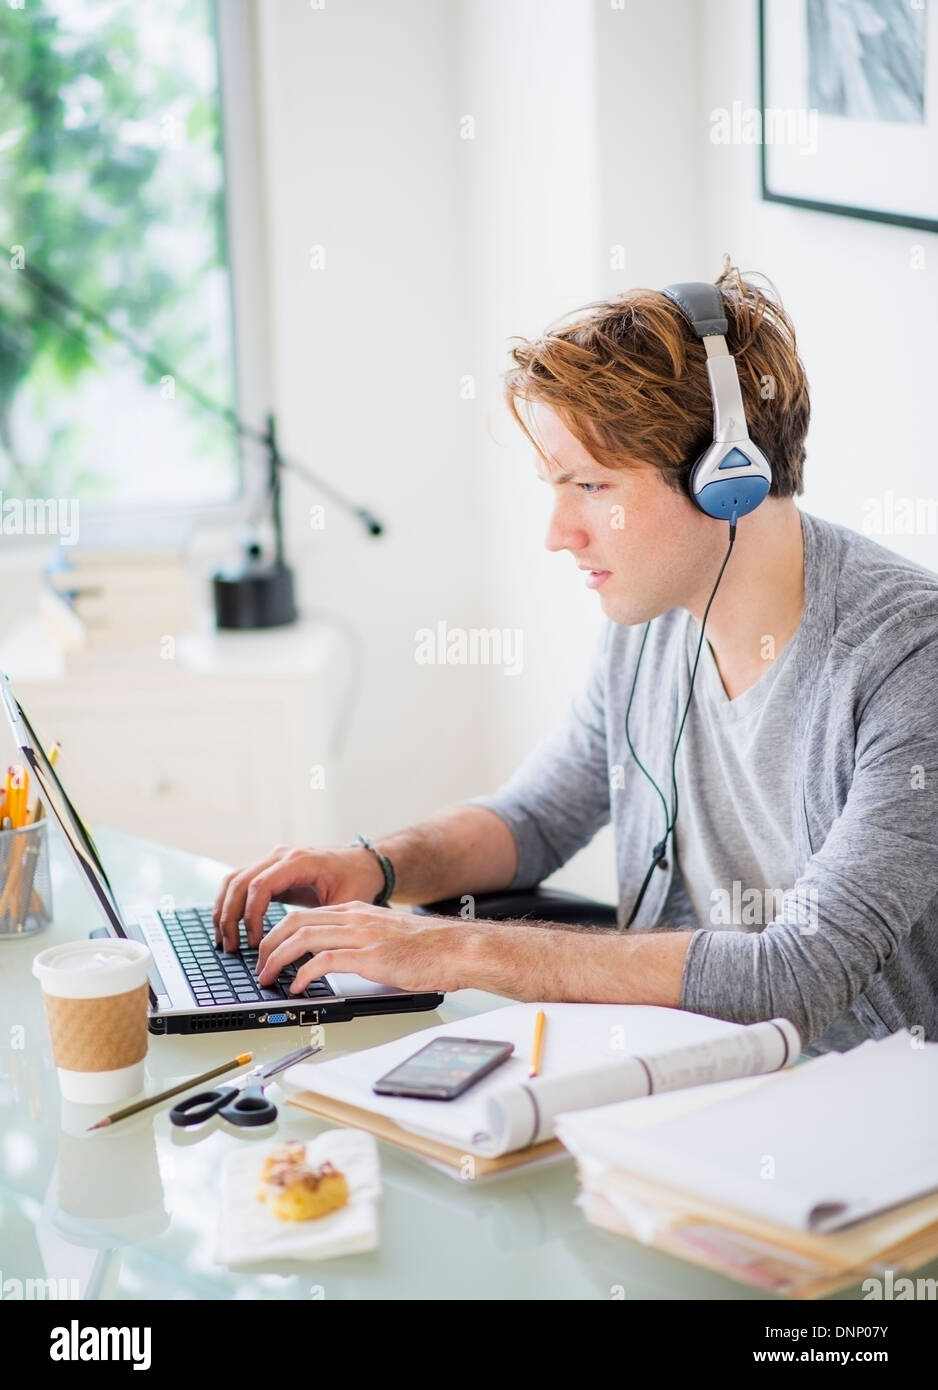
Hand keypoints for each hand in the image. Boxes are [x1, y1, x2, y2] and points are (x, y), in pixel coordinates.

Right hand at [213, 846, 384, 950]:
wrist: (363, 864)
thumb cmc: (357, 880)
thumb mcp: (346, 902)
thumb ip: (323, 922)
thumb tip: (303, 952)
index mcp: (299, 861)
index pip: (260, 885)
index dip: (251, 916)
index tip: (254, 942)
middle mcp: (282, 856)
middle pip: (239, 882)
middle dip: (230, 917)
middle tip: (231, 948)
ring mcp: (273, 860)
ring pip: (233, 880)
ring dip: (224, 911)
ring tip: (224, 942)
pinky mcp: (270, 870)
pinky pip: (240, 883)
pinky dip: (230, 904)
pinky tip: (230, 928)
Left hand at [255, 901, 477, 994]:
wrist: (456, 949)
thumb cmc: (427, 948)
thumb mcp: (384, 936)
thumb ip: (359, 941)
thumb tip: (333, 960)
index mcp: (356, 911)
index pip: (305, 915)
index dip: (279, 933)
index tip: (268, 951)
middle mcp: (354, 918)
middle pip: (295, 922)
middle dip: (269, 944)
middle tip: (259, 966)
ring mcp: (361, 935)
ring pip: (303, 938)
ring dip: (278, 959)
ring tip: (268, 978)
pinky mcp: (369, 956)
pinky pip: (323, 961)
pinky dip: (303, 974)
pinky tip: (297, 987)